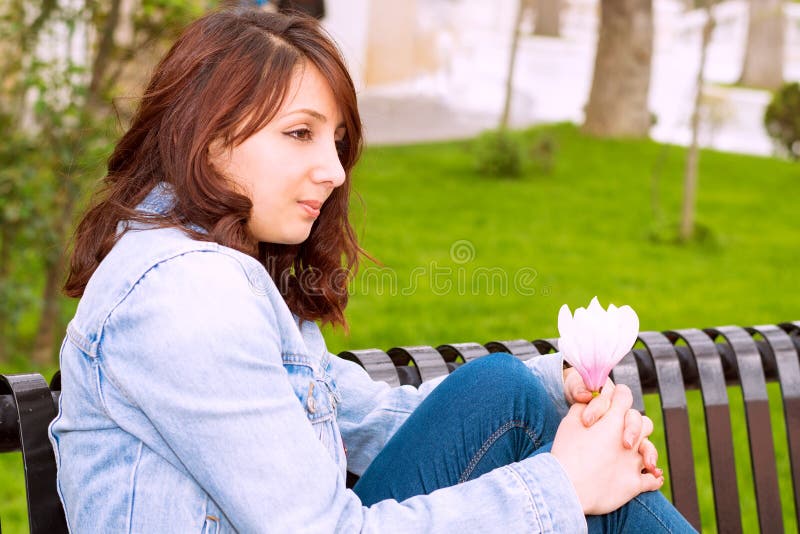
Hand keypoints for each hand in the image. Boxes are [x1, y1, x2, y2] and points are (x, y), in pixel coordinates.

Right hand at [550, 384, 664, 514]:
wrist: (568, 487)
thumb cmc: (566, 452)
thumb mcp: (569, 422)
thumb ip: (583, 406)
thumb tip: (590, 401)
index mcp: (613, 420)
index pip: (624, 395)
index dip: (618, 396)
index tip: (612, 402)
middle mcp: (630, 438)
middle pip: (644, 422)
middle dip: (634, 424)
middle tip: (619, 433)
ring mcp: (634, 462)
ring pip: (650, 450)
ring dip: (644, 450)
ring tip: (636, 454)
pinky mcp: (635, 484)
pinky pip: (653, 480)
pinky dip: (653, 477)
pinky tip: (651, 476)